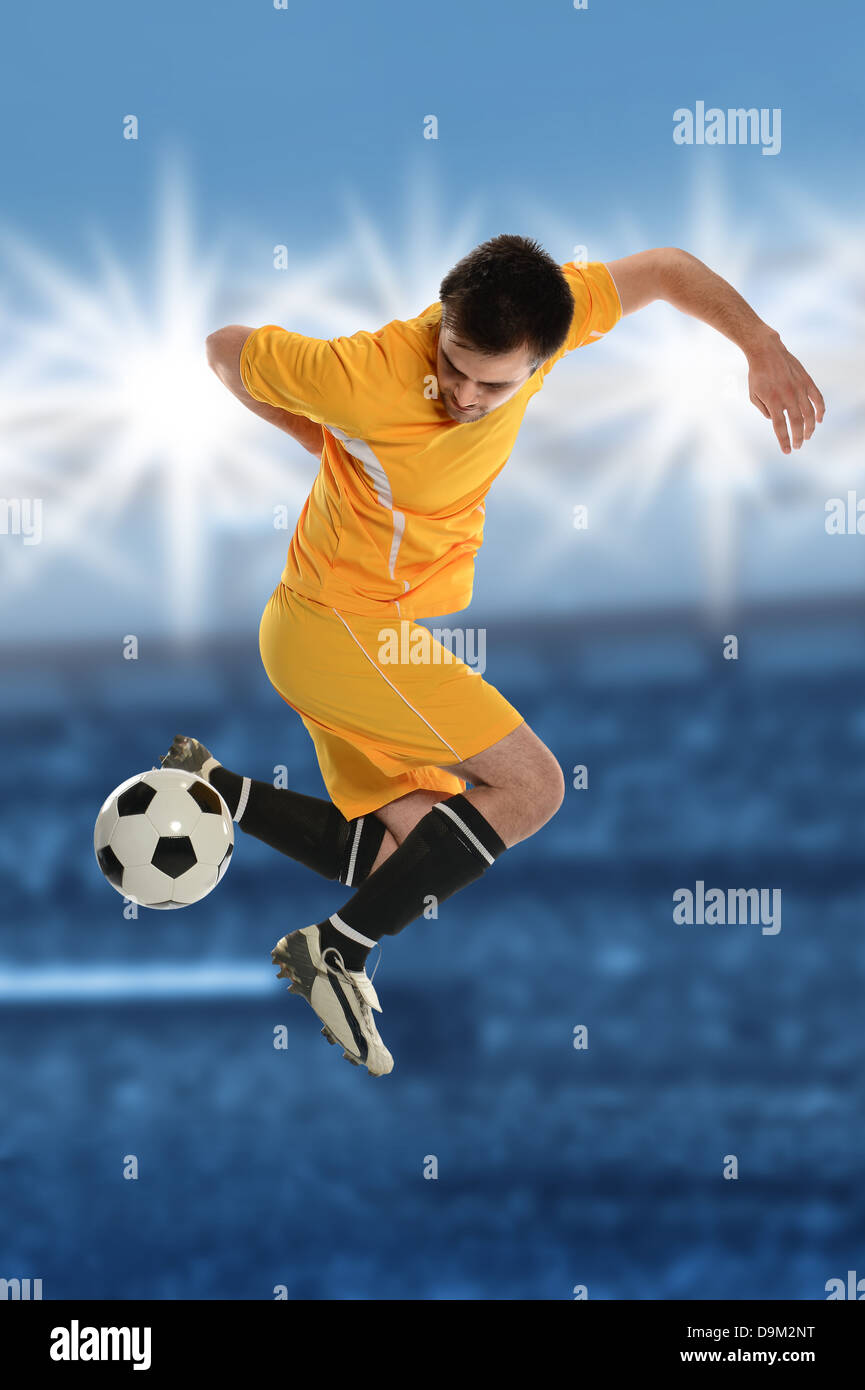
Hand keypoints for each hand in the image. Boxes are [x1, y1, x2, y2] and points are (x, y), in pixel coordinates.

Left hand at [747, 332, 824, 452]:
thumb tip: (773, 420)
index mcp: (773, 402)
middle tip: (798, 445)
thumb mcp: (753, 395)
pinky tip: (819, 419)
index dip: (784, 441)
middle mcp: (788, 397)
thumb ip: (763, 410)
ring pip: (810, 414)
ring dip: (810, 428)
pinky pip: (817, 398)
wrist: (766, 352)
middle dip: (798, 437)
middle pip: (797, 424)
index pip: (780, 428)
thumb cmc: (757, 375)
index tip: (787, 451)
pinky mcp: (807, 381)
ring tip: (807, 436)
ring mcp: (799, 389)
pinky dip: (820, 410)